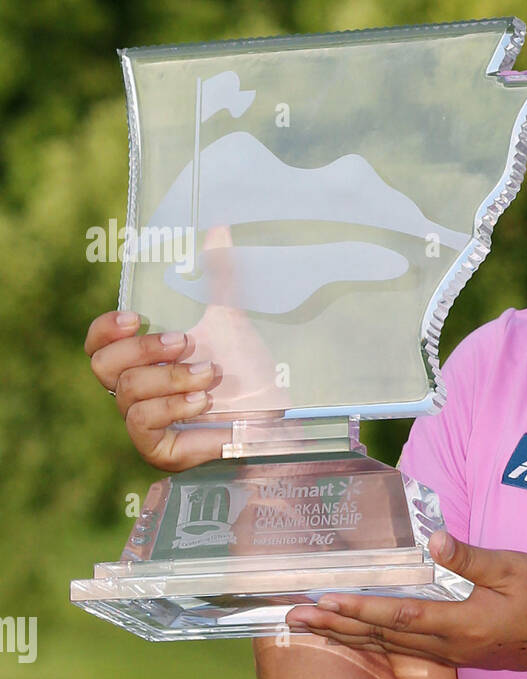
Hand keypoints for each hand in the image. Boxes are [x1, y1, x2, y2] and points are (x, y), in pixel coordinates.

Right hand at [84, 224, 288, 471]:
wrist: (278, 419)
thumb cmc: (249, 373)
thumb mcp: (234, 321)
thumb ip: (221, 277)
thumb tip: (220, 229)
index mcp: (143, 359)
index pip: (96, 344)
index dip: (105, 329)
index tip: (136, 317)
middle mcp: (136, 390)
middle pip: (102, 367)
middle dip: (142, 350)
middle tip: (185, 341)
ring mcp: (143, 423)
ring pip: (127, 394)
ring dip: (170, 379)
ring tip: (210, 375)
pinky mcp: (158, 450)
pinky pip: (143, 425)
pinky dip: (173, 407)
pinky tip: (203, 401)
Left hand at [285, 531, 526, 673]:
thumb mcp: (517, 570)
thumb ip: (472, 559)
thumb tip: (435, 540)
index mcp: (462, 623)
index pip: (399, 615)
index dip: (359, 608)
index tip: (325, 602)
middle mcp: (449, 645)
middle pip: (382, 635)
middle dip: (335, 627)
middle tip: (291, 619)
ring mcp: (451, 653)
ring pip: (388, 645)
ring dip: (346, 635)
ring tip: (309, 627)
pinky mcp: (456, 654)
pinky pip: (403, 648)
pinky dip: (372, 639)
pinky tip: (355, 634)